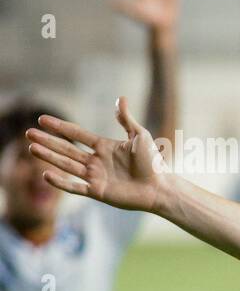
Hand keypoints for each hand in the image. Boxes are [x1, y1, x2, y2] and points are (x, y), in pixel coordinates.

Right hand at [26, 98, 172, 213]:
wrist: (161, 187)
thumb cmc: (153, 163)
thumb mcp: (139, 136)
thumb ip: (126, 119)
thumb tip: (120, 98)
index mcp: (104, 147)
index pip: (76, 134)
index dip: (60, 127)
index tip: (42, 119)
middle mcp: (96, 161)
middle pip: (66, 149)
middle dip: (48, 141)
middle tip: (28, 133)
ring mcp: (95, 176)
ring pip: (66, 165)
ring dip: (49, 157)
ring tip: (32, 148)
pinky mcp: (98, 192)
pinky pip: (75, 187)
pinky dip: (61, 182)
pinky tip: (46, 174)